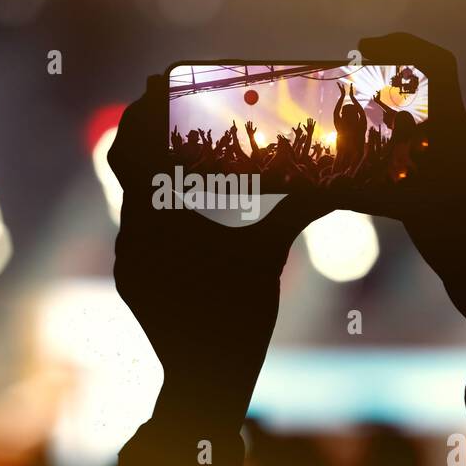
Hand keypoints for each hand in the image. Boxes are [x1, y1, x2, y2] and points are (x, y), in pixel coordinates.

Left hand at [108, 79, 330, 433]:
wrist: (205, 382)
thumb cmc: (238, 319)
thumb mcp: (269, 257)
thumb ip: (297, 210)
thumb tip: (339, 179)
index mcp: (159, 219)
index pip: (132, 147)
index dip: (141, 111)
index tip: (156, 84)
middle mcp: (132, 232)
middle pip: (126, 162)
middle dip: (145, 129)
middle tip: (169, 101)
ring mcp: (126, 257)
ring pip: (131, 196)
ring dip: (151, 168)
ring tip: (182, 146)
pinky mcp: (130, 276)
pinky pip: (136, 226)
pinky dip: (154, 204)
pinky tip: (183, 201)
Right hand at [345, 34, 465, 344]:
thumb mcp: (414, 209)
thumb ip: (368, 192)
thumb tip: (319, 185)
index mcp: (453, 132)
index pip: (438, 66)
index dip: (403, 45)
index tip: (365, 46)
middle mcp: (451, 142)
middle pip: (420, 92)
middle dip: (382, 80)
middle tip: (345, 80)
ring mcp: (446, 166)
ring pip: (411, 126)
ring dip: (379, 118)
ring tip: (341, 123)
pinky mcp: (437, 192)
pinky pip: (406, 160)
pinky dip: (378, 157)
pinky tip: (352, 172)